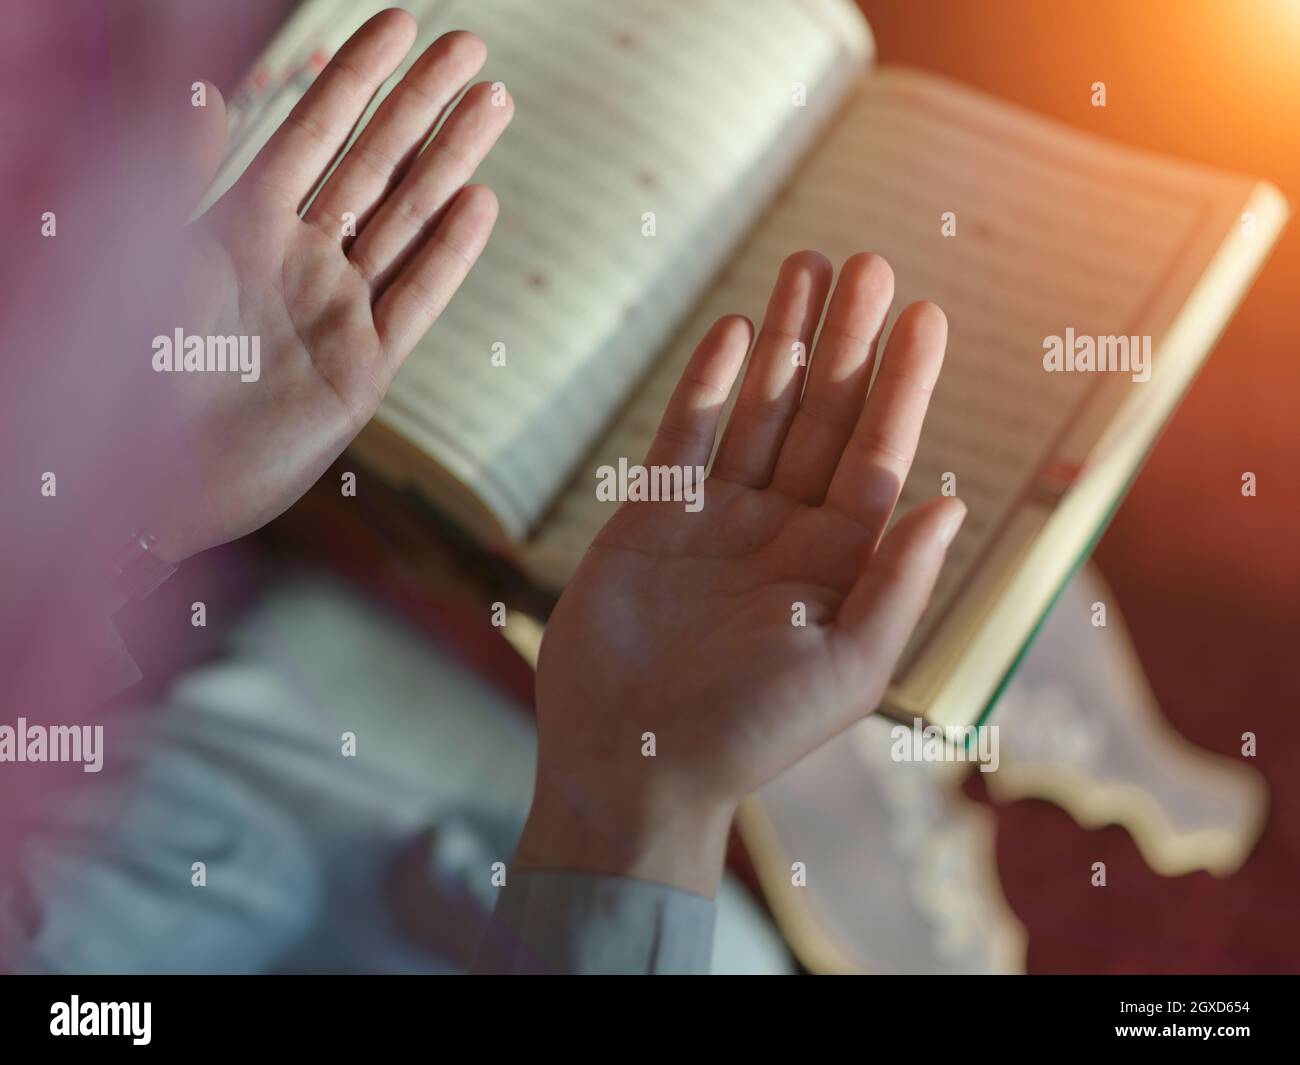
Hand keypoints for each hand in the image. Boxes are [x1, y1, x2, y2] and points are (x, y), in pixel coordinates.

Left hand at [148, 11, 511, 561]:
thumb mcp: (149, 263)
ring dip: (452, 163)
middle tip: (474, 48)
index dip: (357, 76)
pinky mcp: (363, 370)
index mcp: (241, 226)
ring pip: (407, 221)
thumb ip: (182, 178)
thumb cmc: (129, 376)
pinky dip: (449, 255)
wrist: (150, 489)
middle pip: (375, 166)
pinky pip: (416, 300)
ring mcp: (336, 313)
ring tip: (495, 104)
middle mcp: (297, 261)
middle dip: (423, 104)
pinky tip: (480, 204)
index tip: (402, 21)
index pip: (311, 131)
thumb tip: (200, 89)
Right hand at [519, 252, 965, 895]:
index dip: (903, 384)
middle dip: (846, 340)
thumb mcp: (848, 667)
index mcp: (838, 563)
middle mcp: (783, 530)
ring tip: (806, 266)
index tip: (924, 314)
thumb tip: (951, 500)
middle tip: (867, 261)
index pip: (878, 453)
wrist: (631, 765)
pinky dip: (708, 382)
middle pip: (822, 414)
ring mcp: (717, 519)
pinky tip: (734, 329)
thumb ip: (897, 581)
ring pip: (758, 409)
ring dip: (783, 339)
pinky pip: (686, 435)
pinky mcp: (652, 518)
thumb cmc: (749, 733)